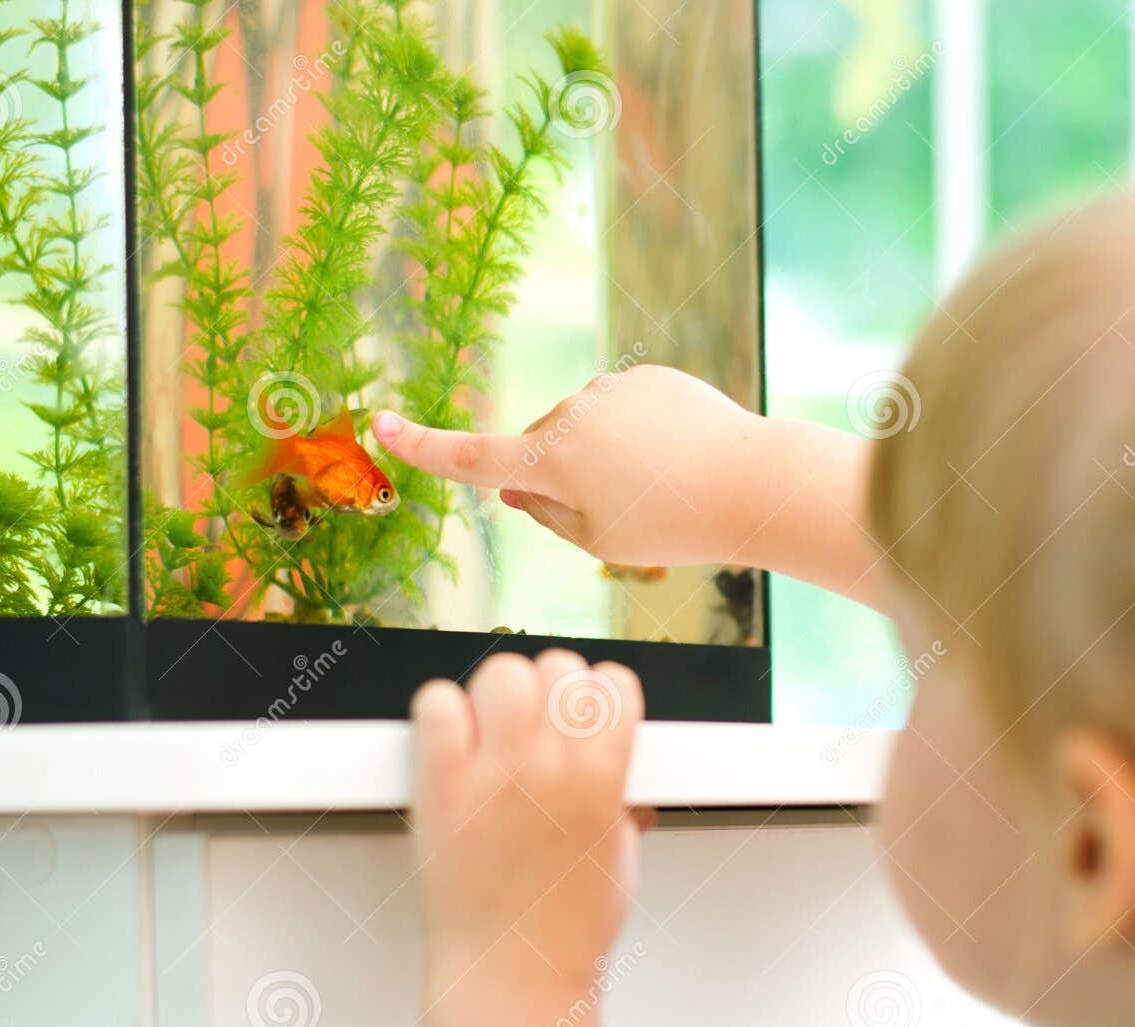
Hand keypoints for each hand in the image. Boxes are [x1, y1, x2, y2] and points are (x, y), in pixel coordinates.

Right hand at [373, 364, 885, 608]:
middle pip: (543, 451)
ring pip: (585, 429)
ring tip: (662, 485)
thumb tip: (516, 485)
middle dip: (565, 478)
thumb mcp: (599, 540)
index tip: (382, 424)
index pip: (474, 458)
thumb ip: (547, 512)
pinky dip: (639, 435)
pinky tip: (678, 457)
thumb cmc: (673, 525)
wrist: (752, 482)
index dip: (424, 447)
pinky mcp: (647, 377)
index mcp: (552, 460)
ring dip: (607, 456)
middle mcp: (571, 412)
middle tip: (626, 512)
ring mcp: (611, 389)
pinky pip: (623, 410)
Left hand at [410, 651, 645, 1026]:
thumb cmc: (566, 931)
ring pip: (501, 672)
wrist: (511, 976)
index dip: (599, 693)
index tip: (586, 712)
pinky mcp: (441, 785)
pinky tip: (452, 738)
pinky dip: (442, 712)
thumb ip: (622, 806)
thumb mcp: (622, 859)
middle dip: (549, 690)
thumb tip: (620, 784)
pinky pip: (437, 703)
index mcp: (605, 779)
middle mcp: (552, 767)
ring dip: (499, 692)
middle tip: (536, 723)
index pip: (613, 683)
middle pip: (557, 666)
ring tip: (493, 726)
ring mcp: (494, 772)